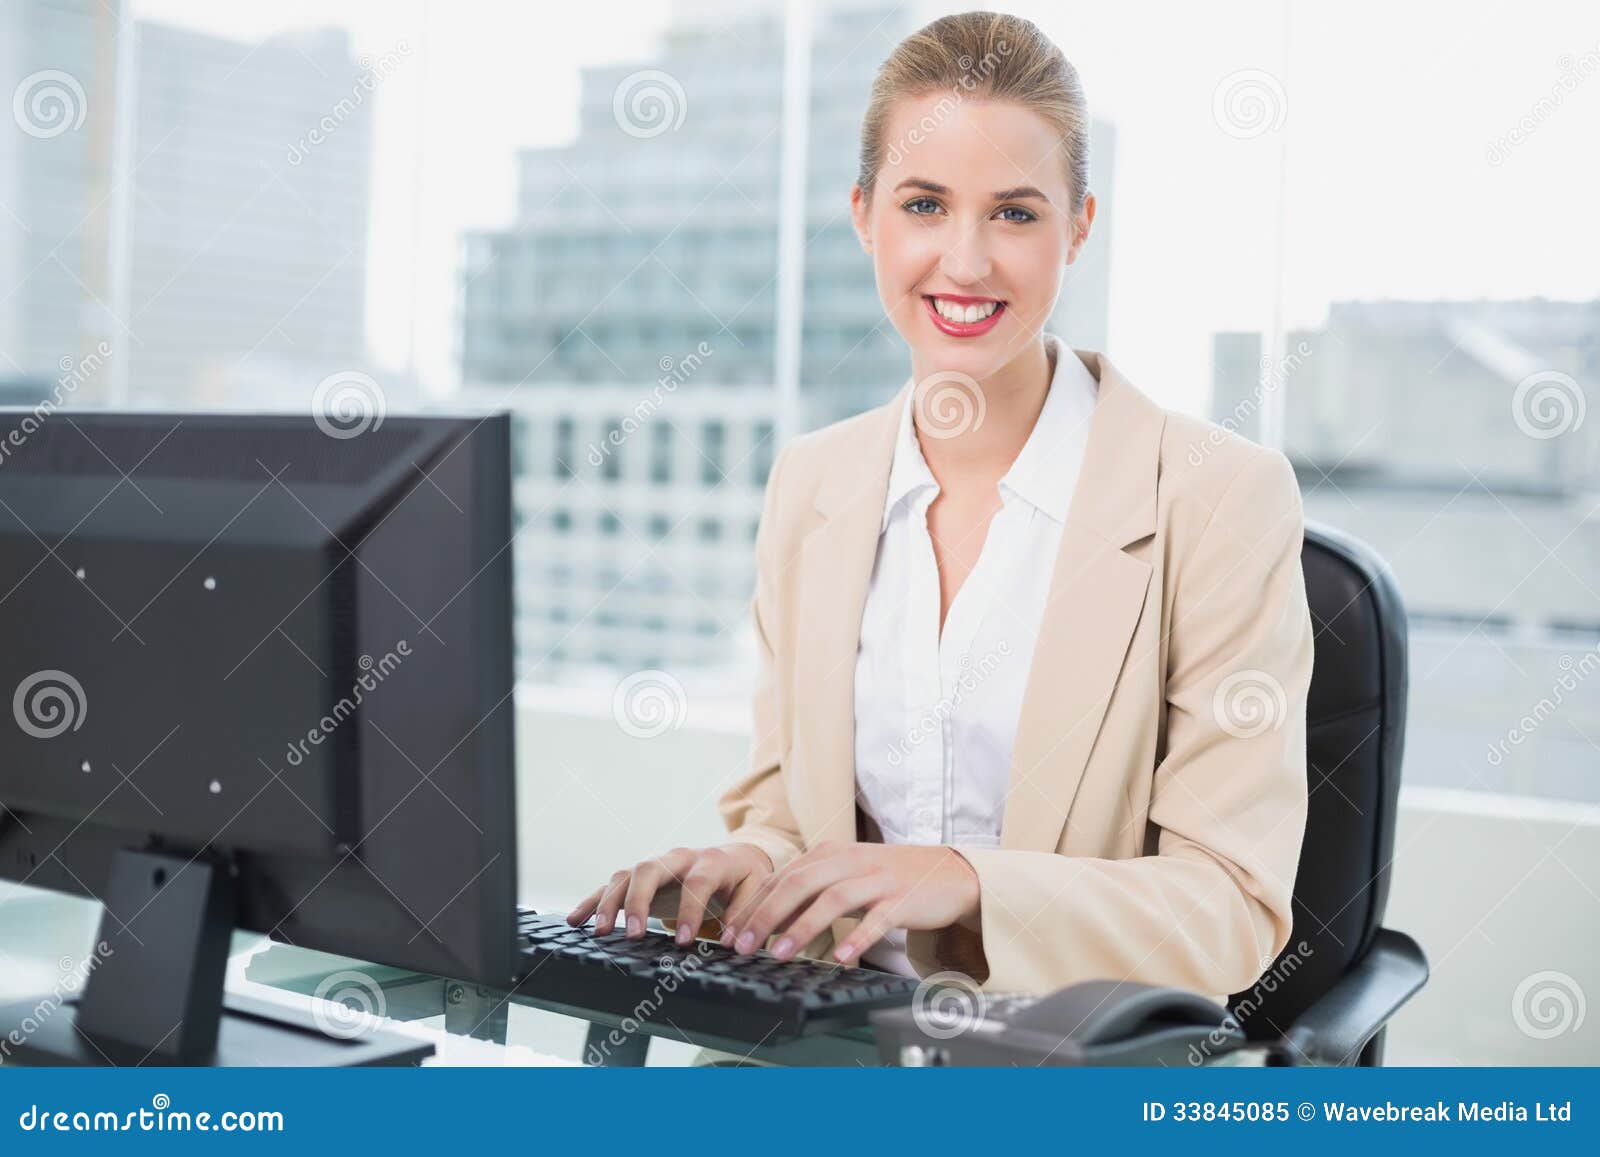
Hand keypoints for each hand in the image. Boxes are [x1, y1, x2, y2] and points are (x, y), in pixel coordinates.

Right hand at [565, 843, 774, 944]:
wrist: (734, 855)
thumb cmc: (743, 876)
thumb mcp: (755, 889)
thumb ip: (746, 913)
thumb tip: (736, 943)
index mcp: (711, 860)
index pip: (698, 882)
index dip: (690, 910)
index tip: (684, 941)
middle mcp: (678, 858)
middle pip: (650, 869)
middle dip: (639, 901)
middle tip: (636, 935)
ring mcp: (656, 865)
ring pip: (626, 876)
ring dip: (611, 903)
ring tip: (601, 932)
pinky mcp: (640, 877)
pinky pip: (611, 885)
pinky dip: (593, 900)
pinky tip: (577, 919)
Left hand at [720, 841, 979, 963]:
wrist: (948, 871)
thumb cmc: (889, 878)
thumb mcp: (844, 876)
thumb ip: (809, 893)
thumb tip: (768, 922)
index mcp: (829, 854)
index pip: (781, 878)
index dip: (752, 906)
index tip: (729, 934)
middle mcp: (849, 860)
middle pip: (799, 883)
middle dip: (766, 915)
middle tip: (743, 945)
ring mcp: (877, 878)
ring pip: (833, 899)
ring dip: (803, 927)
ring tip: (780, 953)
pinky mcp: (902, 898)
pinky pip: (877, 919)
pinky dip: (857, 937)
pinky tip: (841, 957)